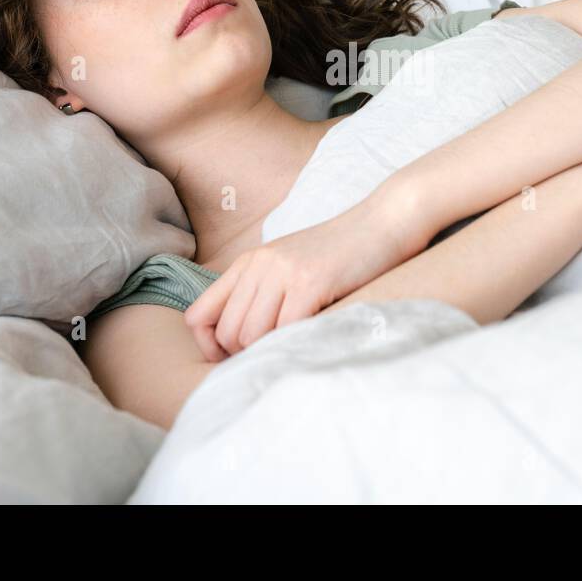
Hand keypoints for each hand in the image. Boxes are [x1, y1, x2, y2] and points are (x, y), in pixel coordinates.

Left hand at [183, 193, 421, 361]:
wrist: (383, 222)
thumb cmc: (341, 253)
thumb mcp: (289, 266)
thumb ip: (262, 294)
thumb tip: (240, 344)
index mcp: (248, 263)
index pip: (198, 315)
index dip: (210, 346)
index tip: (236, 358)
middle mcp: (259, 265)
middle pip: (226, 332)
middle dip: (244, 355)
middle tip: (273, 355)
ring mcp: (283, 272)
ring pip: (250, 335)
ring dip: (269, 350)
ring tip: (294, 345)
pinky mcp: (310, 282)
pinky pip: (284, 330)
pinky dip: (293, 343)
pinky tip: (312, 336)